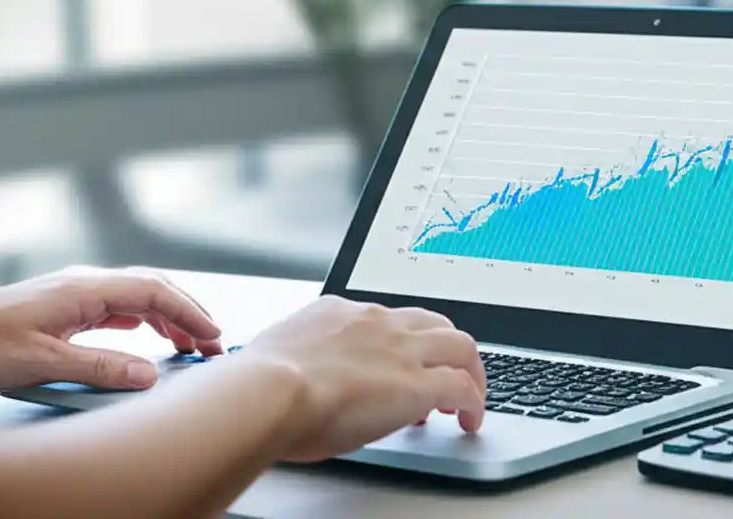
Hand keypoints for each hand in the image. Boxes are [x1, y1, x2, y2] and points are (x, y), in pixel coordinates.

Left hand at [0, 266, 222, 391]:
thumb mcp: (43, 362)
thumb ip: (100, 367)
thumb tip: (148, 373)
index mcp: (83, 289)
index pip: (154, 292)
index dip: (189, 312)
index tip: (214, 336)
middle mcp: (83, 284)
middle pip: (152, 288)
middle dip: (187, 312)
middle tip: (212, 344)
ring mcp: (73, 293)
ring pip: (136, 296)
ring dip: (168, 316)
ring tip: (189, 344)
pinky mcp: (64, 307)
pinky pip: (117, 306)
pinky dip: (144, 319)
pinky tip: (150, 334)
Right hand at [236, 295, 485, 462]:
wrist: (269, 392)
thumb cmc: (259, 385)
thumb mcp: (281, 355)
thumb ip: (302, 358)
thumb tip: (302, 378)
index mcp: (339, 313)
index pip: (386, 320)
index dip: (399, 345)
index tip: (396, 366)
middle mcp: (377, 322)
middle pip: (434, 322)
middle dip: (445, 348)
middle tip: (445, 375)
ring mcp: (402, 349)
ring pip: (460, 345)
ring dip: (469, 370)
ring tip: (468, 399)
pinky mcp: (419, 382)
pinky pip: (462, 385)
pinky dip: (474, 400)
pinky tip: (470, 418)